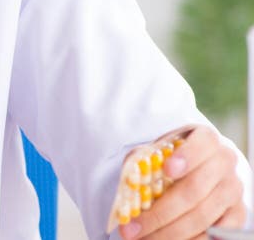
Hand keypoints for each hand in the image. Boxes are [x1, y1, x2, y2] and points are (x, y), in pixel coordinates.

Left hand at [119, 125, 244, 238]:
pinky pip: (215, 234)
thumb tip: (130, 180)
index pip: (202, 143)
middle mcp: (225, 162)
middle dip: (160, 212)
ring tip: (141, 238)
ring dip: (169, 232)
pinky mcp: (238, 214)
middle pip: (194, 189)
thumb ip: (145, 160)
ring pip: (201, 216)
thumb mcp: (158, 150)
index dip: (186, 156)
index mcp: (206, 139)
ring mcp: (233, 189)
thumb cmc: (173, 157)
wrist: (203, 167)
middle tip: (132, 227)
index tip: (166, 169)